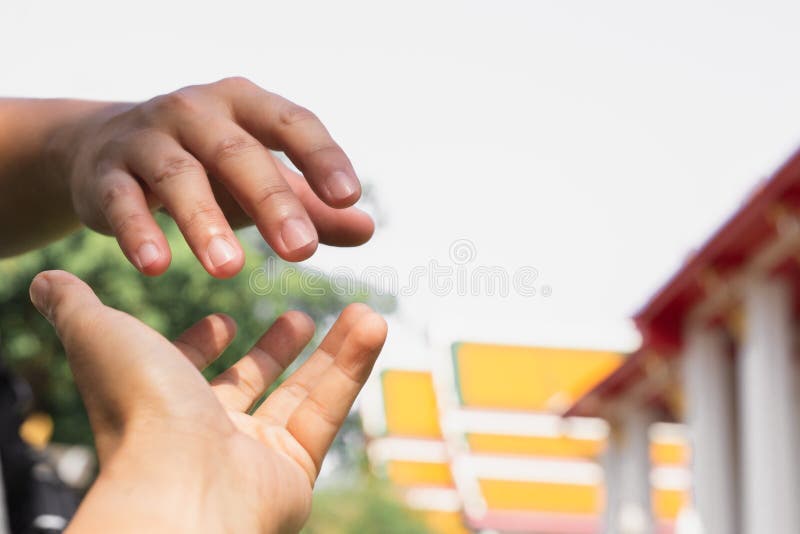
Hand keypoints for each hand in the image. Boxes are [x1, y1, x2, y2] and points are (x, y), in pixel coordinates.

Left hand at [29, 270, 386, 532]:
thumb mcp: (102, 334)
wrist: (182, 485)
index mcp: (161, 404)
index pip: (186, 374)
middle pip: (250, 384)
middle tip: (296, 319)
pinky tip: (372, 325)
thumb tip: (45, 280)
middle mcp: (205, 434)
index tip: (222, 322)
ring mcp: (251, 456)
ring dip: (331, 351)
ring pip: (300, 396)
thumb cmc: (139, 409)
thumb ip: (77, 307)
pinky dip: (352, 367)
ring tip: (362, 313)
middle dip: (273, 349)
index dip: (202, 346)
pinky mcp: (293, 471)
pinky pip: (328, 412)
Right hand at [51, 78, 373, 276]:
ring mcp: (148, 138)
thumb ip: (311, 203)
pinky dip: (138, 231)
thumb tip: (367, 229)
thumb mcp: (260, 178)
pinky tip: (155, 266)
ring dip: (204, 222)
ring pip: (179, 176)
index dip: (322, 157)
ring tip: (229, 268)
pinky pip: (122, 201)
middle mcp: (197, 112)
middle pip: (239, 154)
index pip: (292, 123)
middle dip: (272, 201)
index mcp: (246, 106)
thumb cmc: (207, 166)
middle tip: (301, 250)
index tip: (349, 197)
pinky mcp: (107, 172)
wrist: (109, 148)